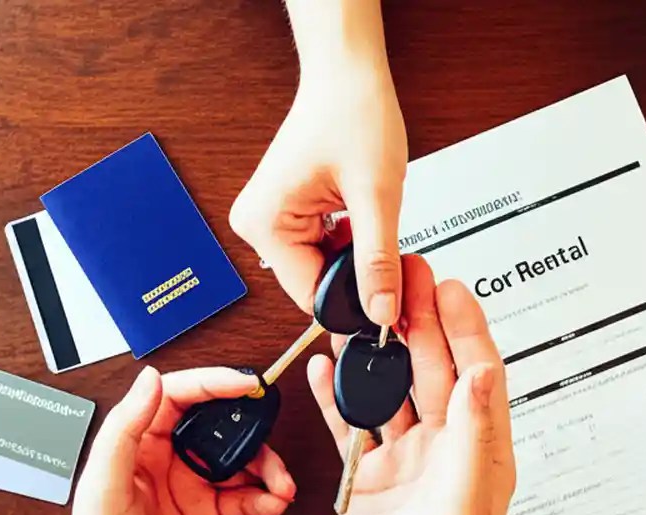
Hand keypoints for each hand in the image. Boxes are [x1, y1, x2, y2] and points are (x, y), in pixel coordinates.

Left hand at [44, 367, 295, 514]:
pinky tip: (274, 504)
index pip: (183, 394)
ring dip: (266, 469)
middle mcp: (168, 456)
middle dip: (254, 432)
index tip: (248, 385)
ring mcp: (189, 484)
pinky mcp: (204, 513)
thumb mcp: (105, 483)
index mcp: (141, 439)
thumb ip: (125, 427)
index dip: (217, 383)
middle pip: (221, 425)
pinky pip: (242, 497)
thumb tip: (150, 379)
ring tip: (283, 486)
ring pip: (239, 462)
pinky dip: (263, 499)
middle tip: (274, 441)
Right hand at [229, 5, 406, 325]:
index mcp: (265, 223)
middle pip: (316, 281)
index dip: (354, 301)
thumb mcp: (375, 193)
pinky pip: (321, 247)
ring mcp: (270, 218)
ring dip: (354, 253)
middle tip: (387, 240)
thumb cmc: (352, 111)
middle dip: (356, 272)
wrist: (347, 74)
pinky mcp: (286, 212)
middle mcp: (257, 224)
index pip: (311, 294)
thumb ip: (377, 259)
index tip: (388, 296)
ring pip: (323, 266)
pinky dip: (348, 240)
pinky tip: (359, 211)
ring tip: (370, 212)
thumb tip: (381, 309)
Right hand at [307, 256, 515, 514]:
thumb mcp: (460, 506)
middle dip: (419, 322)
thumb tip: (483, 374)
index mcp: (480, 455)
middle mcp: (445, 451)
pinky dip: (338, 392)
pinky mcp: (369, 474)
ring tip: (364, 308)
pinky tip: (328, 364)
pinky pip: (352, 422)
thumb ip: (471, 436)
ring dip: (378, 349)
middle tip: (404, 277)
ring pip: (391, 389)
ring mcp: (406, 460)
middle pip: (432, 371)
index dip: (465, 328)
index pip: (478, 376)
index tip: (449, 288)